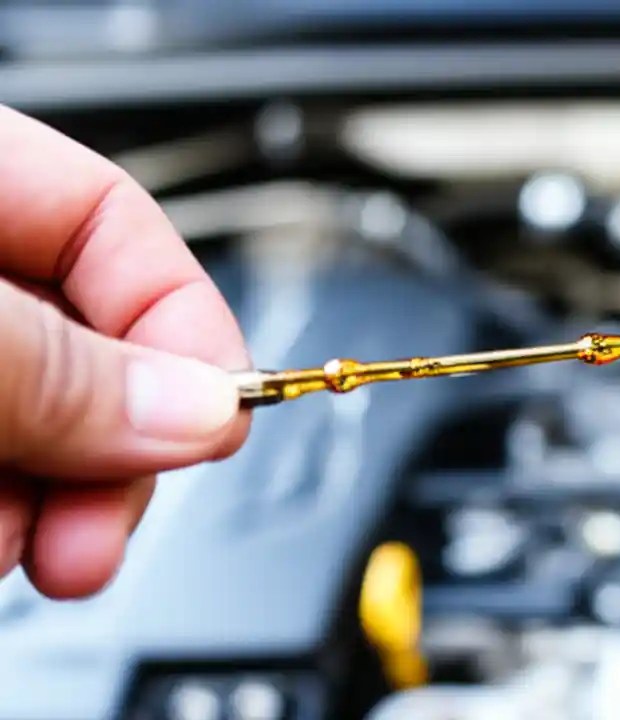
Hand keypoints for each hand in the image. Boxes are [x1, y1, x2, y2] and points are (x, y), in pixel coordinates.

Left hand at [0, 107, 249, 597]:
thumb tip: (202, 412)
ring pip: (25, 417)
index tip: (216, 425)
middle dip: (106, 452)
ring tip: (32, 557)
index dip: (183, 326)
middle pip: (79, 343)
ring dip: (51, 502)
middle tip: (104, 538)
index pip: (115, 223)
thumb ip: (59, 367)